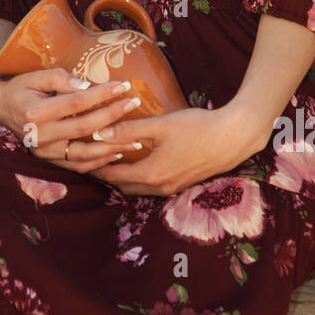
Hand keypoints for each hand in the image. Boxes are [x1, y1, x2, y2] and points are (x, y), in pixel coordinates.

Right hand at [0, 67, 145, 173]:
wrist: (1, 108)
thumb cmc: (22, 87)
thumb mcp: (36, 76)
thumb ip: (60, 78)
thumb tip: (87, 86)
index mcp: (35, 112)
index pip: (75, 103)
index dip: (101, 94)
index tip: (123, 85)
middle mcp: (39, 136)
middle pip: (84, 128)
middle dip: (113, 116)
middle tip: (134, 104)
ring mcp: (44, 152)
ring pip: (83, 154)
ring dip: (112, 147)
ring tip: (136, 139)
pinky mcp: (49, 161)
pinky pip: (77, 166)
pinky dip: (99, 163)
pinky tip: (118, 154)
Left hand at [89, 103, 265, 195]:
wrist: (235, 137)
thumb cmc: (198, 127)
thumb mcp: (161, 125)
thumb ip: (129, 130)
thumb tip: (99, 132)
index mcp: (150, 174)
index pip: (112, 175)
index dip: (94, 166)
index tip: (80, 155)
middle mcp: (159, 187)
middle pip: (123, 186)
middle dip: (106, 174)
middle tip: (91, 159)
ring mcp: (173, 188)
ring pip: (138, 188)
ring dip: (124, 177)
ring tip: (111, 160)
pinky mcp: (183, 183)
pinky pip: (152, 186)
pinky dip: (140, 177)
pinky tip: (139, 161)